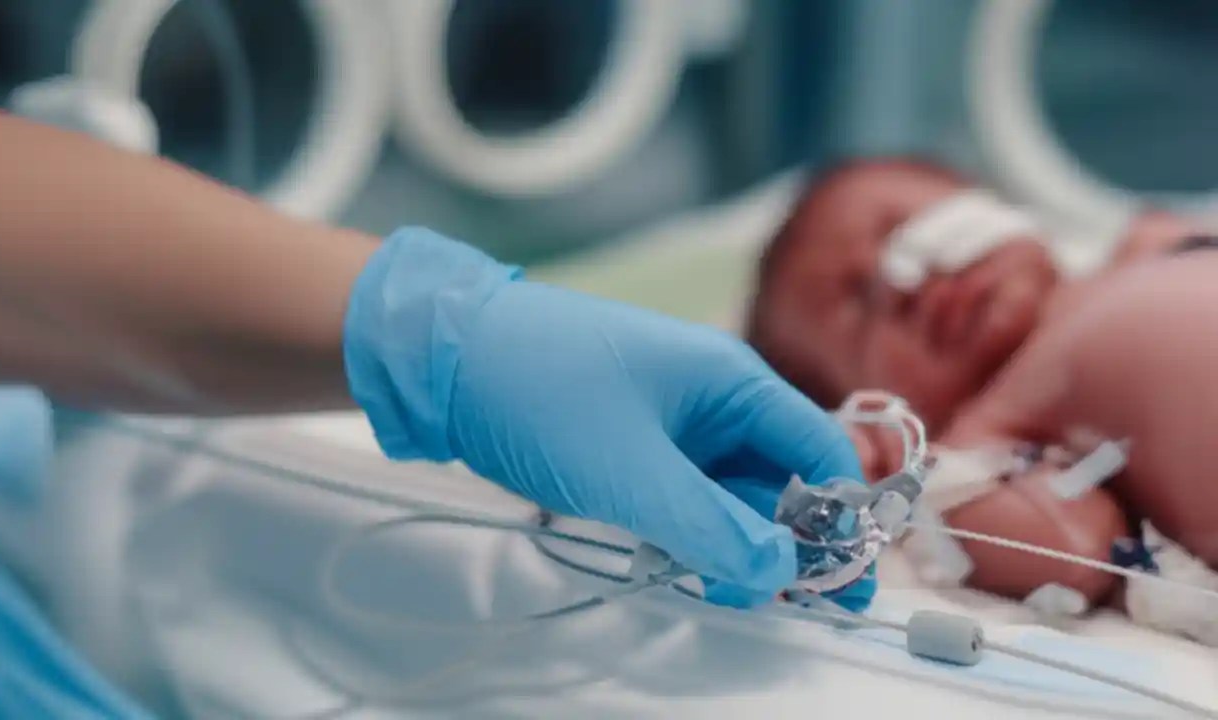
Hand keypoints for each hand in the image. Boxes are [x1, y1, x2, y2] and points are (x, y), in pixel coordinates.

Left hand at [344, 229, 867, 606]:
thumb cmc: (541, 390)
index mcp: (729, 381)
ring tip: (735, 591)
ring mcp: (666, 419)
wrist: (441, 355)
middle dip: (789, 537)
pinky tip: (689, 564)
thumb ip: (711, 528)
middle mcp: (709, 398)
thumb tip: (777, 569)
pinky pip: (681, 490)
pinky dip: (691, 527)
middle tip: (792, 601)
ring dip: (737, 537)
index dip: (840, 515)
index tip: (844, 579)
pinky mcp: (627, 440)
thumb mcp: (633, 472)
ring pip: (725, 488)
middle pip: (776, 473)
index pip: (816, 449)